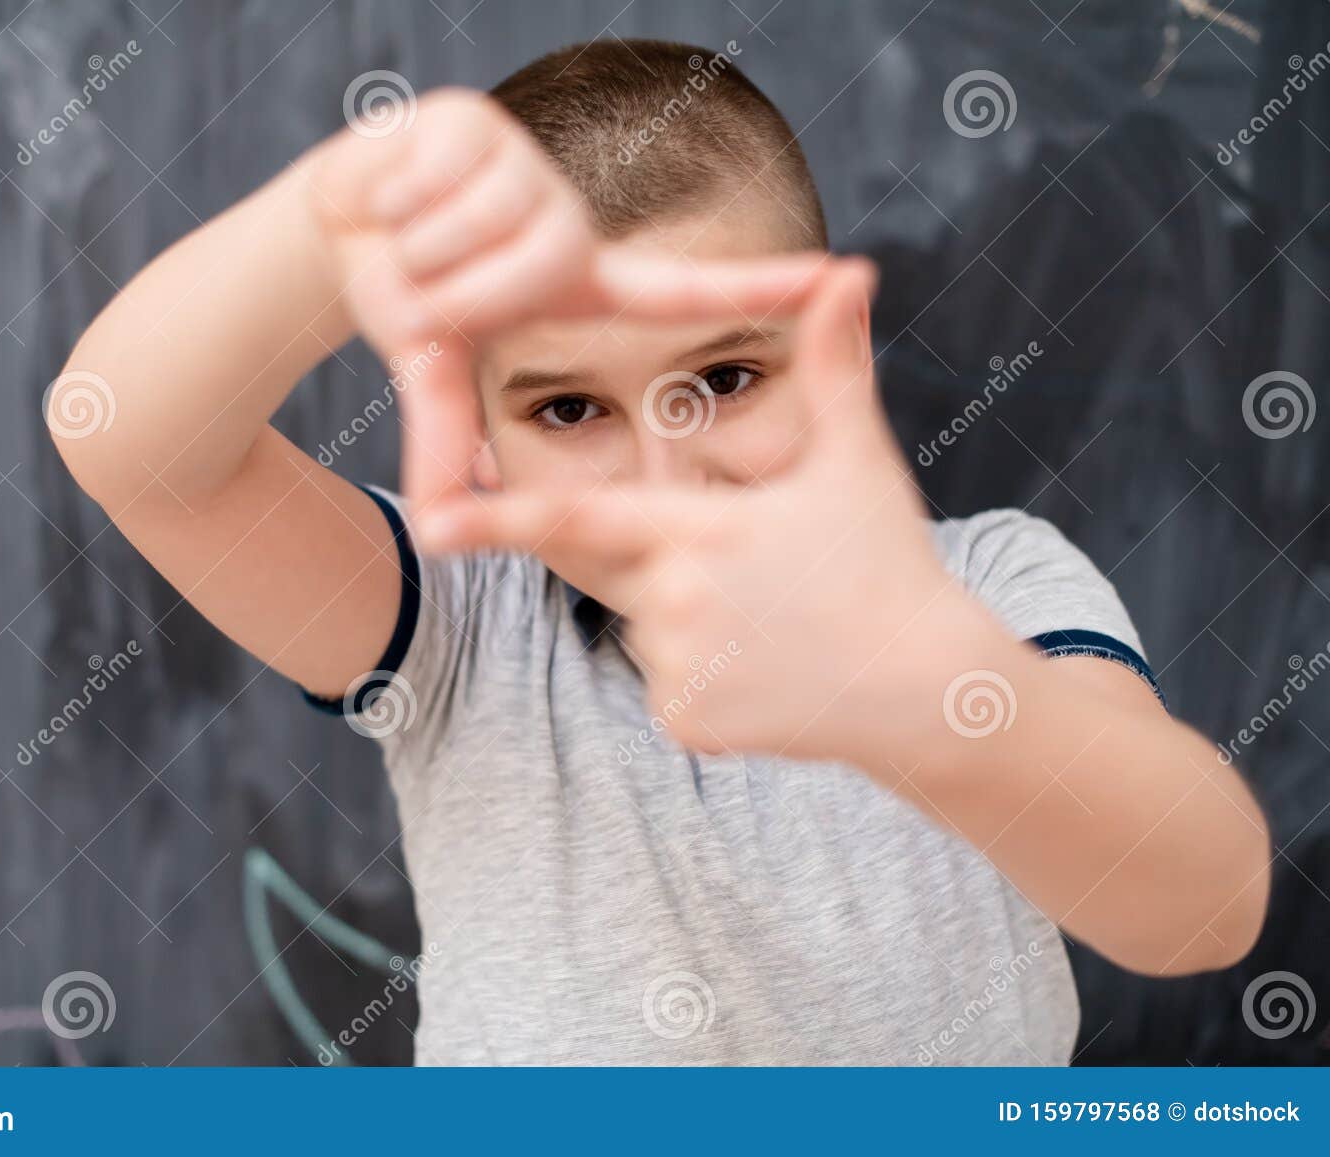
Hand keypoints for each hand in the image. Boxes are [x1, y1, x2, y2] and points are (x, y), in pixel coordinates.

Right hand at [310, 87, 831, 514]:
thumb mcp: (432, 370)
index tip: (843, 275)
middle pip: (515, 275)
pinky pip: (434, 184)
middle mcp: (566, 222)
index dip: (759, 285)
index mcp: (577, 279)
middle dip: (446, 294)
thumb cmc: (405, 294)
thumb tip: (435, 529)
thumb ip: (442, 442)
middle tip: (427, 282)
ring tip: (411, 236)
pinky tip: (396, 192)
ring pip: (469, 233)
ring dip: (414, 251)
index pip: (682, 289)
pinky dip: (393, 201)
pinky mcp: (476, 119)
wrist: (339, 221)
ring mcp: (526, 165)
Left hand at [410, 259, 1019, 767]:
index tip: (431, 520)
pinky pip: (668, 685)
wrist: (926, 687)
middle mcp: (673, 598)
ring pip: (648, 628)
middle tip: (760, 583)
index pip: (578, 520)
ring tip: (778, 627)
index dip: (498, 518)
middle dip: (676, 565)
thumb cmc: (889, 564)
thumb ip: (834, 365)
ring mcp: (676, 666)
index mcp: (699, 527)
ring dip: (693, 622)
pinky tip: (771, 674)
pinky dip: (707, 678)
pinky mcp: (683, 722)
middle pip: (627, 571)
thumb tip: (851, 270)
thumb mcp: (856, 462)